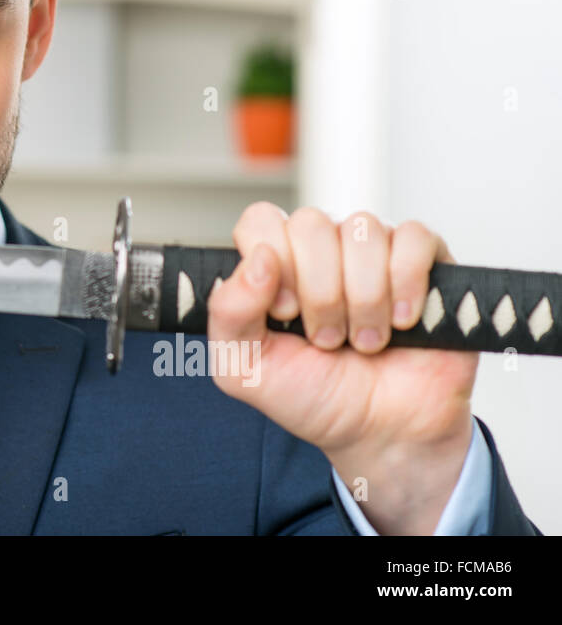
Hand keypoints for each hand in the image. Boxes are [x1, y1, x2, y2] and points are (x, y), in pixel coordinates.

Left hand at [207, 202, 476, 534]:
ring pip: (362, 229)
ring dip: (364, 298)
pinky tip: (402, 321)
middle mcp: (323, 246)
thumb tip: (258, 257)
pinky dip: (406, 284)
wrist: (383, 434)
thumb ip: (228, 312)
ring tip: (365, 341)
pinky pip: (413, 237)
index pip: (261, 220)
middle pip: (311, 223)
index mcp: (275, 262)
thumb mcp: (244, 368)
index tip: (285, 314)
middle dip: (319, 293)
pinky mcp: (426, 259)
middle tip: (327, 339)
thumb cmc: (311, 395)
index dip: (273, 262)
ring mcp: (374, 249)